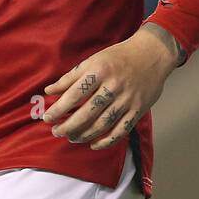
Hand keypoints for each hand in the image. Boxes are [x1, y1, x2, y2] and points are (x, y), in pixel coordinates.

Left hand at [41, 25, 180, 150]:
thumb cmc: (118, 57)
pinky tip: (94, 144)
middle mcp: (113, 86)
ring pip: (102, 124)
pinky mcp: (138, 110)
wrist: (152, 54)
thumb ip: (70, 77)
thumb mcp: (92, 60)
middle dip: (69, 126)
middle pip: (87, 113)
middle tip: (57, 132)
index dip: (59, 108)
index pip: (75, 94)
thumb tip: (49, 91)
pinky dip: (106, 141)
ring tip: (72, 137)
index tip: (47, 118)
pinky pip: (121, 130)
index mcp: (99, 71)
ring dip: (84, 134)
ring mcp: (127, 99)